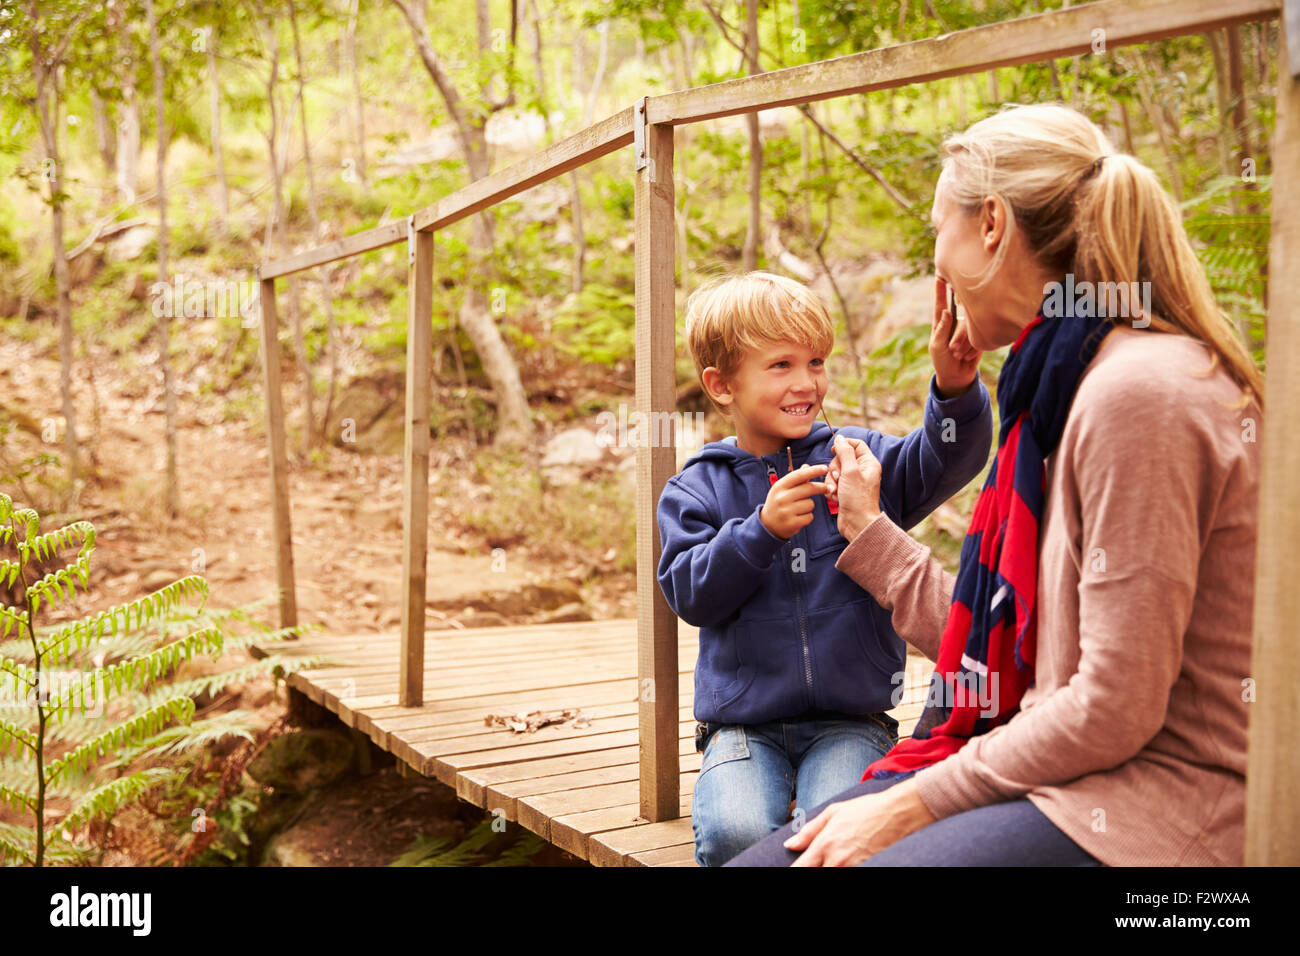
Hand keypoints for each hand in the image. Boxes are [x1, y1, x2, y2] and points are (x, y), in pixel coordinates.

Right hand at [760, 464, 829, 538]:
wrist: (767, 525)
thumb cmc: (778, 503)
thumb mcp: (783, 489)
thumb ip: (796, 478)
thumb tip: (807, 466)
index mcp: (779, 486)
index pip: (799, 475)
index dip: (813, 471)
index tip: (825, 468)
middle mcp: (782, 498)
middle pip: (809, 489)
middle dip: (821, 488)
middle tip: (827, 488)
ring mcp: (786, 512)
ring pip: (810, 504)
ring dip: (809, 505)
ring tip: (799, 508)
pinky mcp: (792, 524)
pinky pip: (809, 517)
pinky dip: (807, 517)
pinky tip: (798, 517)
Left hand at [784, 778, 936, 866]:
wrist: (898, 813)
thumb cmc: (866, 809)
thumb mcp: (834, 812)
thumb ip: (809, 830)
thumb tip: (791, 845)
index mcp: (825, 843)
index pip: (800, 868)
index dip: (797, 870)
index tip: (798, 868)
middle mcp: (837, 860)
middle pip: (815, 874)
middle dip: (815, 869)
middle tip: (819, 862)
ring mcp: (854, 867)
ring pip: (832, 875)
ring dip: (831, 869)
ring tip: (836, 860)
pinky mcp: (869, 869)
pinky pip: (851, 874)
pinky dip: (845, 869)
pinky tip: (848, 862)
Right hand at [824, 434, 881, 541]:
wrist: (857, 523)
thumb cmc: (858, 499)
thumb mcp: (850, 471)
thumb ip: (844, 452)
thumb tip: (839, 438)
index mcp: (868, 463)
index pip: (855, 444)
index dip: (843, 445)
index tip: (834, 450)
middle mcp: (861, 471)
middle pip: (841, 458)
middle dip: (835, 468)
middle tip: (839, 478)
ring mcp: (852, 482)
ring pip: (834, 472)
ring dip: (832, 481)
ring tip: (837, 491)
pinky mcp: (845, 491)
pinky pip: (832, 483)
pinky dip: (831, 490)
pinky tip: (837, 498)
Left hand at [930, 278, 981, 398]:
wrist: (957, 376)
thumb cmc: (942, 361)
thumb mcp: (937, 347)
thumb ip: (942, 329)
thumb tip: (946, 311)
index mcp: (941, 324)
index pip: (940, 304)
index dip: (940, 291)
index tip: (939, 276)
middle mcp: (955, 323)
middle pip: (960, 321)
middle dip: (957, 338)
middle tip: (952, 351)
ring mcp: (967, 329)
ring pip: (970, 330)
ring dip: (964, 346)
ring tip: (958, 356)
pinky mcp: (978, 337)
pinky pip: (978, 339)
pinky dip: (972, 350)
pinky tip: (967, 357)